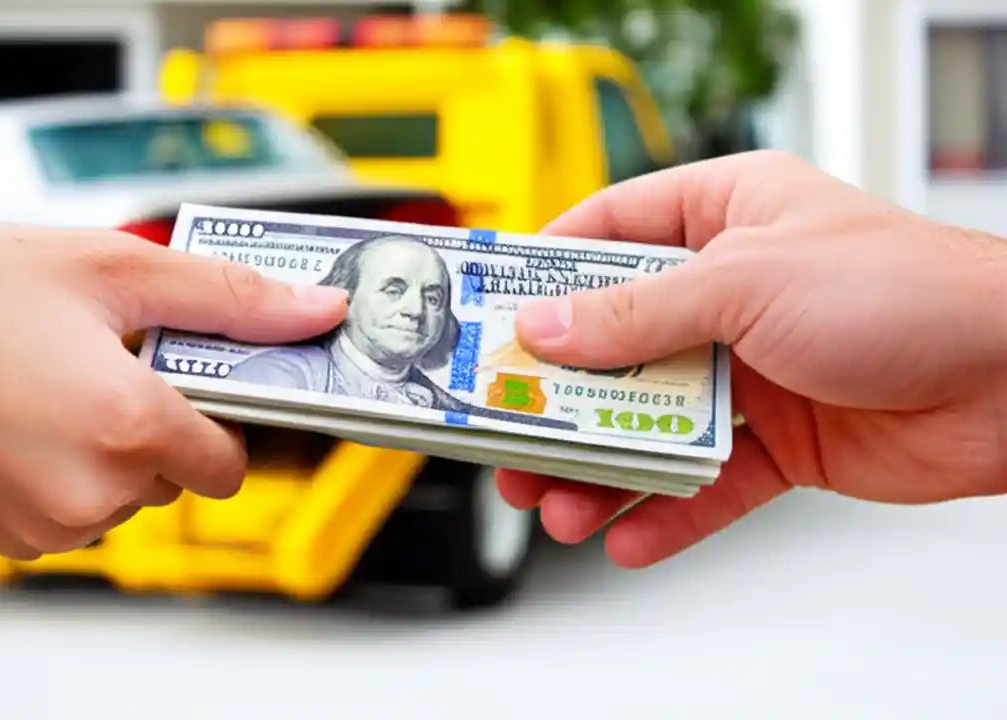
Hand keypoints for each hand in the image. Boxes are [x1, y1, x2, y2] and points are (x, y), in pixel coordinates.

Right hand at [0, 216, 347, 559]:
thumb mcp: (105, 266)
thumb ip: (228, 300)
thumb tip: (317, 312)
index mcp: (128, 426)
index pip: (230, 458)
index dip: (218, 408)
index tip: (192, 370)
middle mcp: (92, 492)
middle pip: (176, 472)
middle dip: (156, 416)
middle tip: (97, 350)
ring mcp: (43, 525)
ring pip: (123, 491)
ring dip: (105, 442)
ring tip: (41, 373)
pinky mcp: (1, 538)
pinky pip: (69, 508)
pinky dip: (58, 466)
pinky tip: (11, 409)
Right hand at [499, 150, 1006, 567]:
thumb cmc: (908, 291)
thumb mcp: (746, 282)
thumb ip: (637, 311)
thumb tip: (545, 328)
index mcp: (723, 217)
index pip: (609, 234)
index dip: (544, 274)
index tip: (490, 313)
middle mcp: (730, 292)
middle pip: (615, 344)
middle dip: (560, 397)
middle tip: (510, 433)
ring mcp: (753, 369)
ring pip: (652, 421)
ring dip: (601, 467)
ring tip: (556, 504)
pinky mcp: (781, 440)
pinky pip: (706, 480)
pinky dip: (667, 511)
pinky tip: (628, 535)